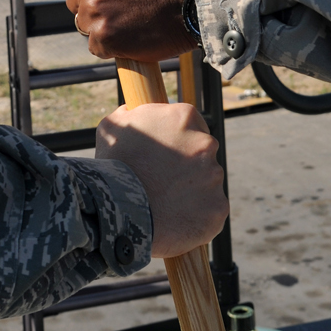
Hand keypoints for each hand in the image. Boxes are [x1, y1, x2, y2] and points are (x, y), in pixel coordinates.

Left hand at [60, 0, 197, 61]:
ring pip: (84, 23)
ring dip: (103, 24)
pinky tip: (132, 34)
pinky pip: (96, 45)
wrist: (197, 1)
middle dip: (93, 3)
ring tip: (131, 18)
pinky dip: (111, 45)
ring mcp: (94, 9)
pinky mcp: (103, 37)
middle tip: (122, 4)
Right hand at [93, 102, 227, 257]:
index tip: (164, 156)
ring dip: (190, 191)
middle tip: (162, 181)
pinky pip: (210, 211)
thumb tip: (131, 111)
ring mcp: (214, 176)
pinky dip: (196, 216)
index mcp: (185, 117)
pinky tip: (174, 219)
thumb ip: (130, 114)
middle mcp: (206, 143)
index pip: (191, 125)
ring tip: (164, 203)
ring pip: (206, 183)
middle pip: (201, 154)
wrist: (117, 210)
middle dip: (186, 166)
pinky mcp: (218, 207)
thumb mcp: (113, 126)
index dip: (177, 141)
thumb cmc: (112, 165)